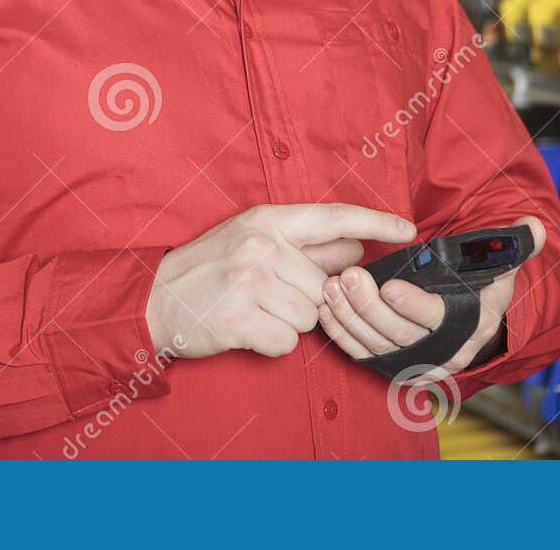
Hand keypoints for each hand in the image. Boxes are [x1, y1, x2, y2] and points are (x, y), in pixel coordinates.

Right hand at [145, 203, 415, 359]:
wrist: (153, 300)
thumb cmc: (208, 269)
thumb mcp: (252, 239)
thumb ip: (305, 243)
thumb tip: (356, 243)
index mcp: (267, 220)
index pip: (334, 215)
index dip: (375, 221)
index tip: (407, 228)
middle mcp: (261, 245)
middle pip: (326, 285)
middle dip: (309, 300)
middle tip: (270, 297)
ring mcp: (249, 281)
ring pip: (310, 317)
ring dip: (288, 323)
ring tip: (254, 311)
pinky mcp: (239, 318)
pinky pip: (286, 342)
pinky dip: (270, 344)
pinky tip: (246, 329)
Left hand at [317, 215, 544, 384]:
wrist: (470, 317)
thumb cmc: (480, 285)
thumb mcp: (502, 263)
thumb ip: (516, 243)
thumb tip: (533, 227)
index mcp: (472, 327)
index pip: (440, 320)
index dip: (415, 305)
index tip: (390, 285)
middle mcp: (445, 352)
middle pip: (402, 335)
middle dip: (371, 306)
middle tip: (349, 277)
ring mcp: (417, 363)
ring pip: (378, 346)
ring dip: (350, 318)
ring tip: (332, 288)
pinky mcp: (393, 366)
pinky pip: (364, 355)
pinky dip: (342, 336)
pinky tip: (327, 312)